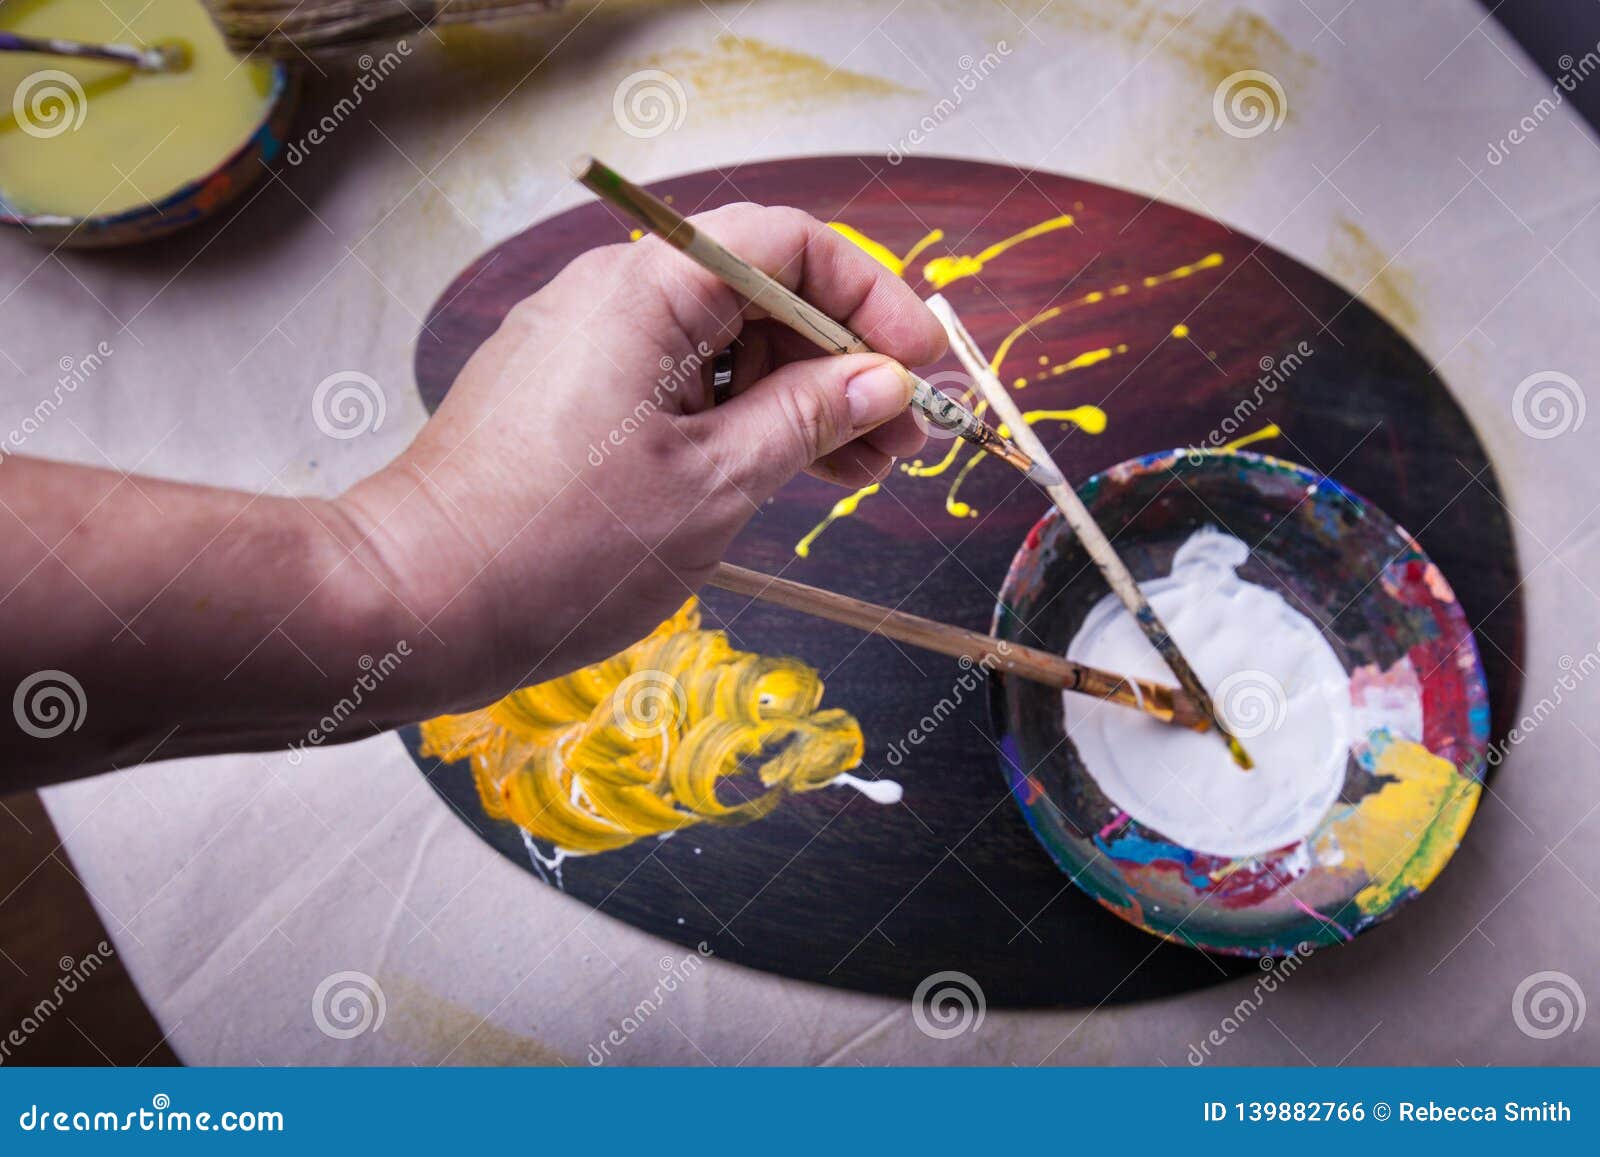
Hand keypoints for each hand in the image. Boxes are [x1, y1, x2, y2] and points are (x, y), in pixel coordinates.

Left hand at [340, 202, 946, 710]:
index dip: (870, 296)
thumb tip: (882, 380)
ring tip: (856, 474)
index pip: (788, 244)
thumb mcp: (714, 485)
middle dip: (840, 362)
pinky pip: (676, 386)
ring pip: (722, 348)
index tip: (920, 365)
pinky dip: (737, 423)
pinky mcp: (568, 399)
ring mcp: (584, 348)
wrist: (412, 606)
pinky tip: (782, 476)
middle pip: (758, 295)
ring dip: (795, 401)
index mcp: (648, 291)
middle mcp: (611, 297)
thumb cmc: (559, 547)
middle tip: (898, 445)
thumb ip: (808, 418)